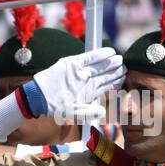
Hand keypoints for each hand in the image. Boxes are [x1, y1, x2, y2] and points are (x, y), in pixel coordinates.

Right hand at [0, 48, 124, 140]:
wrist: (38, 98)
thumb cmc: (54, 108)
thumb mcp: (73, 113)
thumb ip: (89, 112)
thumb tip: (103, 112)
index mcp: (87, 92)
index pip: (105, 85)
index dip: (115, 81)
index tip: (125, 78)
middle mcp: (84, 80)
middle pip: (103, 74)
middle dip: (115, 71)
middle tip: (126, 66)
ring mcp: (78, 72)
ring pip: (98, 66)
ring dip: (110, 63)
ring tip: (120, 60)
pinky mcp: (71, 63)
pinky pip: (88, 58)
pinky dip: (98, 55)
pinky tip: (110, 52)